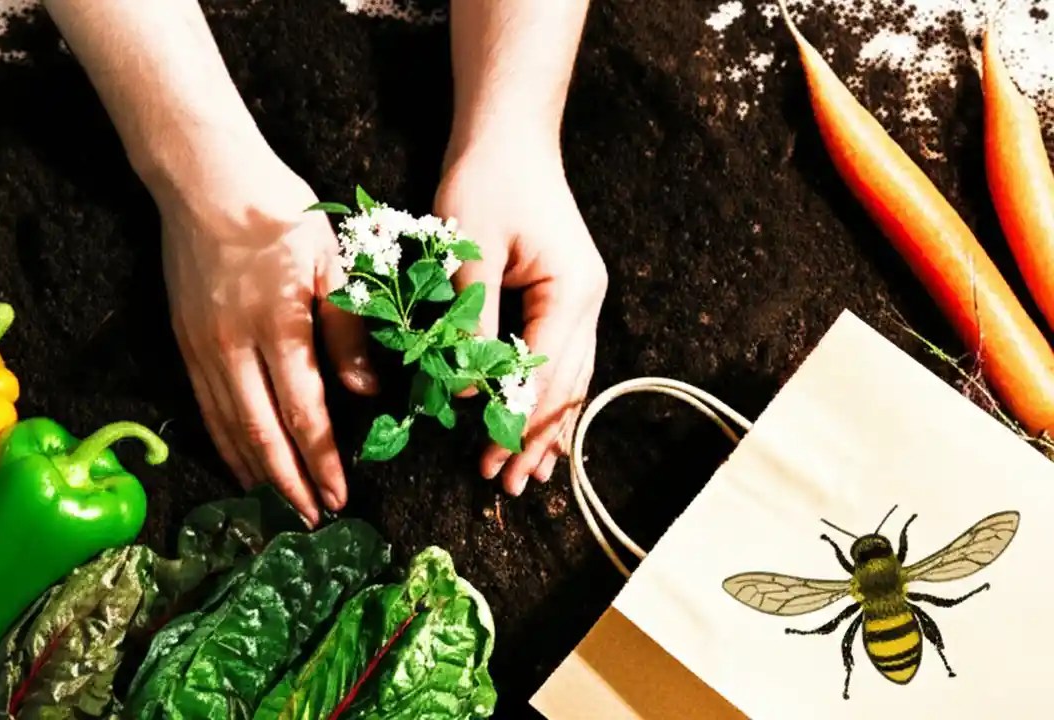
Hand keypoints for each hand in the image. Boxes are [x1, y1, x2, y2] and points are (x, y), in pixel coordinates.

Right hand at [158, 140, 376, 524]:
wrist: (204, 179)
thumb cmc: (279, 212)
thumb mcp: (332, 260)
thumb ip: (347, 330)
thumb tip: (364, 392)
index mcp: (278, 324)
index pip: (304, 412)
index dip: (322, 460)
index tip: (340, 496)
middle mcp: (233, 345)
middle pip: (262, 433)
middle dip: (289, 483)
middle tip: (313, 518)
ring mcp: (202, 347)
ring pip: (229, 427)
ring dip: (257, 473)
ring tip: (282, 507)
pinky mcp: (184, 342)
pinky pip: (205, 407)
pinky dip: (225, 444)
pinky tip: (241, 466)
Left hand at [434, 138, 606, 495]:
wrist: (509, 137)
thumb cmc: (486, 181)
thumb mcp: (469, 247)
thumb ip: (470, 322)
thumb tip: (468, 390)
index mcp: (571, 291)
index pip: (544, 374)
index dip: (516, 423)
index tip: (490, 461)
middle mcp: (585, 301)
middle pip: (564, 387)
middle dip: (534, 438)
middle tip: (505, 485)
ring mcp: (580, 300)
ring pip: (568, 379)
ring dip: (545, 427)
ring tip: (527, 475)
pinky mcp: (562, 297)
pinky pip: (560, 360)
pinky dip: (547, 397)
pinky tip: (539, 429)